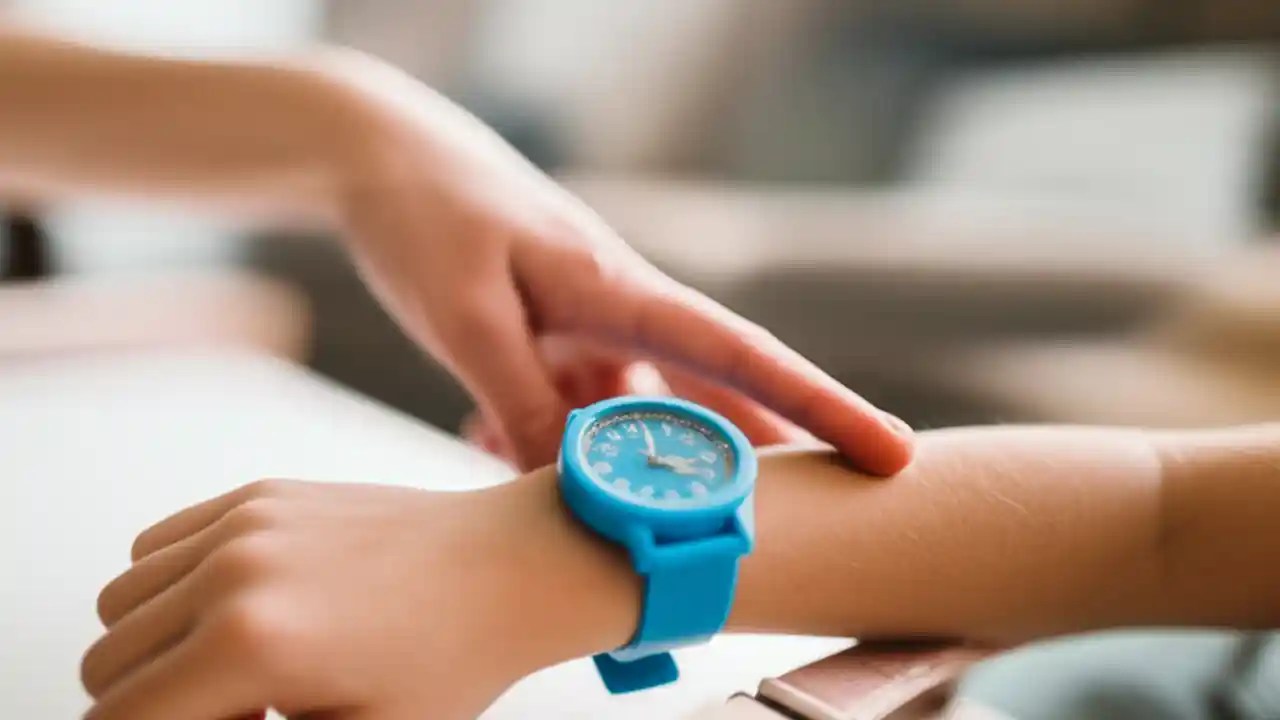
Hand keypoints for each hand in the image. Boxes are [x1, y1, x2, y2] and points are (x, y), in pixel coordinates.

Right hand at [81, 476, 638, 719]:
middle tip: (245, 712)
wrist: (510, 564)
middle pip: (106, 662)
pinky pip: (159, 545)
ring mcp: (244, 521)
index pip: (118, 718)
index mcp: (250, 643)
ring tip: (243, 663)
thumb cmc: (450, 662)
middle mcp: (232, 569)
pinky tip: (243, 610)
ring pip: (124, 600)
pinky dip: (172, 586)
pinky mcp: (259, 494)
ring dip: (156, 645)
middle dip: (152, 704)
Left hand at [315, 52, 912, 473]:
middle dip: (753, 469)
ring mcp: (590, 335)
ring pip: (633, 427)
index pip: (743, 356)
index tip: (892, 451)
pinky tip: (489, 441)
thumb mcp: (465, 315)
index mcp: (624, 292)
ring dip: (618, 473)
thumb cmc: (430, 217)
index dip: (822, 406)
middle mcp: (623, 317)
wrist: (383, 159)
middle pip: (713, 405)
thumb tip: (573, 482)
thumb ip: (522, 398)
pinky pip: (569, 417)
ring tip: (600, 519)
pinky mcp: (552, 347)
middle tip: (797, 534)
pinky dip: (542, 445)